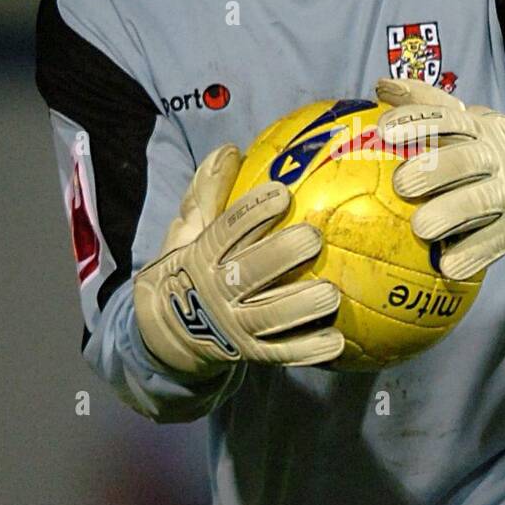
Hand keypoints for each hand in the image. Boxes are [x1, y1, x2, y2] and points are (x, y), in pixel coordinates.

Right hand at [133, 144, 343, 373]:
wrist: (166, 334)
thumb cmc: (190, 267)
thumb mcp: (186, 231)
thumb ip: (208, 193)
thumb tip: (229, 151)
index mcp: (200, 257)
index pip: (225, 232)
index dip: (251, 213)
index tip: (281, 193)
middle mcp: (217, 292)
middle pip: (248, 274)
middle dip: (280, 256)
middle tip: (313, 238)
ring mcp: (234, 326)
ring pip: (269, 317)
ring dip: (301, 306)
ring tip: (331, 294)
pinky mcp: (251, 353)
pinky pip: (282, 353)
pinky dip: (309, 350)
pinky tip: (337, 340)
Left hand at [375, 77, 504, 278]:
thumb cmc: (487, 150)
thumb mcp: (467, 122)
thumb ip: (427, 105)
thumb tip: (383, 85)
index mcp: (477, 128)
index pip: (447, 118)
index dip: (416, 121)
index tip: (384, 130)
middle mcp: (495, 157)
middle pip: (465, 160)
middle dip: (433, 170)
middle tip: (402, 184)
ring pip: (480, 202)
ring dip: (450, 213)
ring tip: (421, 227)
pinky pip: (493, 244)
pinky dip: (472, 255)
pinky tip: (448, 266)